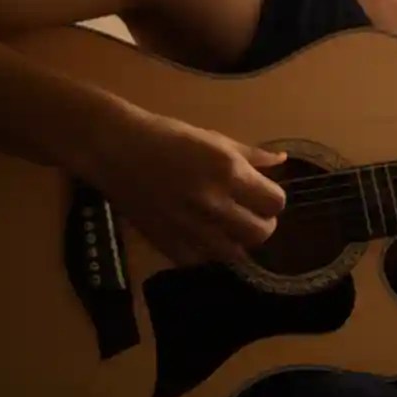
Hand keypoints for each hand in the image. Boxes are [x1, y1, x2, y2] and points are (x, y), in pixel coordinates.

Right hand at [87, 109, 288, 265]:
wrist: (115, 149)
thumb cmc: (166, 136)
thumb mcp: (214, 138)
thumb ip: (251, 155)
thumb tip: (281, 160)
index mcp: (229, 172)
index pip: (275, 202)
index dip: (273, 201)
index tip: (264, 196)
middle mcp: (214, 203)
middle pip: (261, 233)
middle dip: (263, 224)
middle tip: (251, 215)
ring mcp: (190, 227)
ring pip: (234, 253)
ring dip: (237, 241)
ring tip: (227, 227)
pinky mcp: (167, 243)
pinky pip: (201, 260)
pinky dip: (206, 252)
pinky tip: (201, 235)